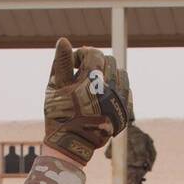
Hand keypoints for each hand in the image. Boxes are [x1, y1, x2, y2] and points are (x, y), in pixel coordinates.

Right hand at [42, 38, 130, 165]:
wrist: (72, 144)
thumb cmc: (59, 114)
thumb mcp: (55, 87)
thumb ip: (62, 62)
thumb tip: (64, 40)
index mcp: (91, 80)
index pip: (94, 54)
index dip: (83, 55)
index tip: (75, 65)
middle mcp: (109, 88)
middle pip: (109, 61)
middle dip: (96, 64)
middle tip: (84, 75)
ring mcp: (119, 100)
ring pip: (120, 73)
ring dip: (108, 74)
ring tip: (95, 84)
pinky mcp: (125, 111)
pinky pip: (127, 90)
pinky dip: (117, 88)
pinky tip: (104, 95)